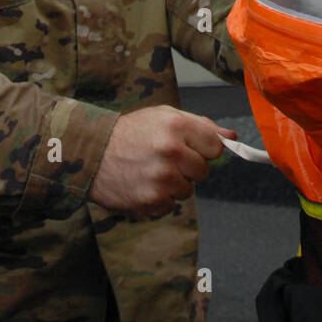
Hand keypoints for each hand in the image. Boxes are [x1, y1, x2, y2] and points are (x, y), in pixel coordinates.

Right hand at [89, 105, 234, 217]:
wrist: (91, 154)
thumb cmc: (131, 133)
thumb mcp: (164, 116)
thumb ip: (200, 125)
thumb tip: (231, 137)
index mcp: (176, 126)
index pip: (215, 148)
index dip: (203, 149)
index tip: (190, 148)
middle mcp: (171, 152)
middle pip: (203, 171)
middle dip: (188, 167)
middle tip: (165, 159)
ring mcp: (161, 179)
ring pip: (188, 191)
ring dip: (174, 185)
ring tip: (151, 171)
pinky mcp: (150, 201)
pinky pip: (171, 206)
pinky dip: (160, 199)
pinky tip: (143, 184)